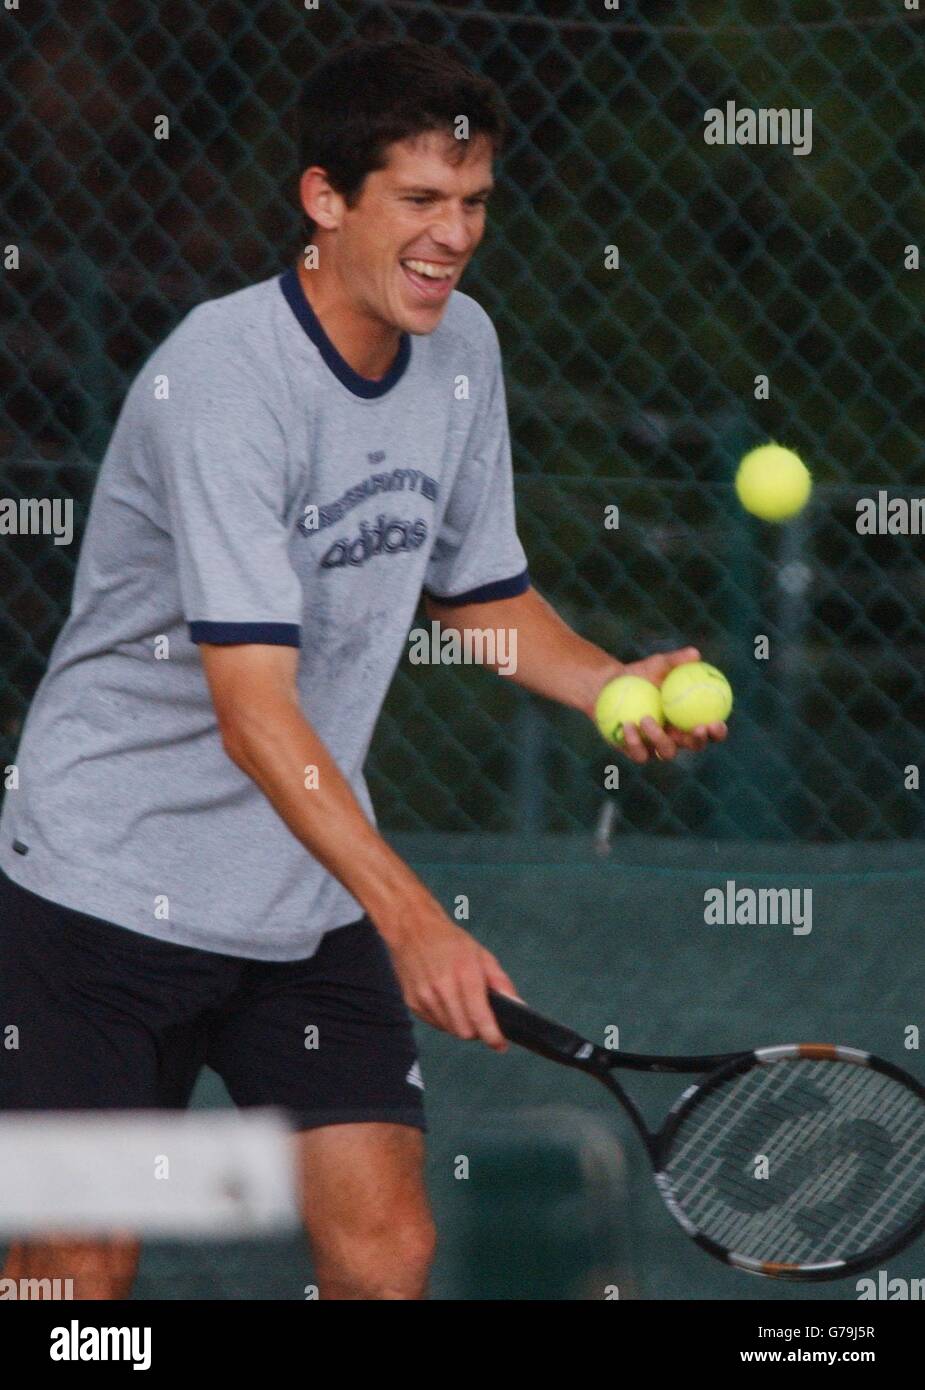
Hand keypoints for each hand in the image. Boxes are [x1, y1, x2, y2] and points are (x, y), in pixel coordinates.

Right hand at [381, 895, 517, 1050]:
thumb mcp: (482, 955)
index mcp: (464, 973)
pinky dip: (445, 1020)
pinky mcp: (412, 1002)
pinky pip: (435, 1024)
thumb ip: (501, 983)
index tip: (500, 1044)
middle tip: (481, 1019)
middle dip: (477, 1030)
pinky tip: (446, 1002)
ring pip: (450, 1030)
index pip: (479, 1016)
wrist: (412, 929)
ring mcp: (424, 996)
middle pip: (465, 1031)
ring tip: (462, 1005)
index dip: (492, 1036)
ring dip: (461, 1024)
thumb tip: (517, 1007)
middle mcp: (442, 987)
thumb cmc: (450, 941)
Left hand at [617, 645, 728, 765]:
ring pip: (665, 752)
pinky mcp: (634, 751)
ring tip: (645, 718)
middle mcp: (676, 737)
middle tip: (696, 728)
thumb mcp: (657, 664)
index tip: (715, 723)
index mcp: (688, 719)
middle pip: (694, 745)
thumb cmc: (640, 674)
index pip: (709, 730)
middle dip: (698, 741)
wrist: (609, 686)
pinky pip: (638, 753)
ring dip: (659, 738)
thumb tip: (695, 654)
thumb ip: (675, 661)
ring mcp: (656, 747)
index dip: (717, 732)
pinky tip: (627, 725)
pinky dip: (633, 741)